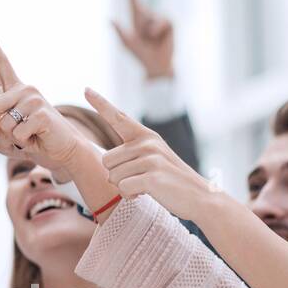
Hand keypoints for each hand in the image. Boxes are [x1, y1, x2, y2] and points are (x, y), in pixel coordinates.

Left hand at [0, 24, 86, 178]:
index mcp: (12, 89)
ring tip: (23, 139)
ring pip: (0, 123)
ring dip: (6, 139)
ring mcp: (32, 98)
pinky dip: (20, 143)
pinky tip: (34, 138)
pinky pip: (15, 132)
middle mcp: (22, 89)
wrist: (59, 150)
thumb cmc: (26, 141)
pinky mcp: (40, 112)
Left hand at [85, 87, 214, 220]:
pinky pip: (123, 188)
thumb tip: (106, 160)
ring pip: (112, 176)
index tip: (86, 88)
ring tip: (147, 186)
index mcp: (146, 136)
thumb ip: (132, 153)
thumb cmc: (171, 182)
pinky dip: (131, 196)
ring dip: (125, 187)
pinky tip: (148, 193)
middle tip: (140, 179)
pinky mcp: (152, 176)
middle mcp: (148, 143)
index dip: (100, 103)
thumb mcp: (153, 159)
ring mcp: (151, 158)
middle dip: (117, 175)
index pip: (118, 117)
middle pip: (106, 160)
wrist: (202, 198)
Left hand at [113, 0, 173, 78]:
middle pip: (141, 9)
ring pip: (152, 17)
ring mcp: (159, 20)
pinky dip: (158, 29)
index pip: (134, 2)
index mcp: (137, 21)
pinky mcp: (170, 23)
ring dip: (149, 30)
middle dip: (140, 22)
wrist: (156, 65)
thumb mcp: (128, 43)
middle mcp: (148, 18)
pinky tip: (159, 38)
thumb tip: (110, 19)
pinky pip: (163, 20)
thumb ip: (120, 31)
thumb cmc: (141, 55)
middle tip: (143, 38)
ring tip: (151, 39)